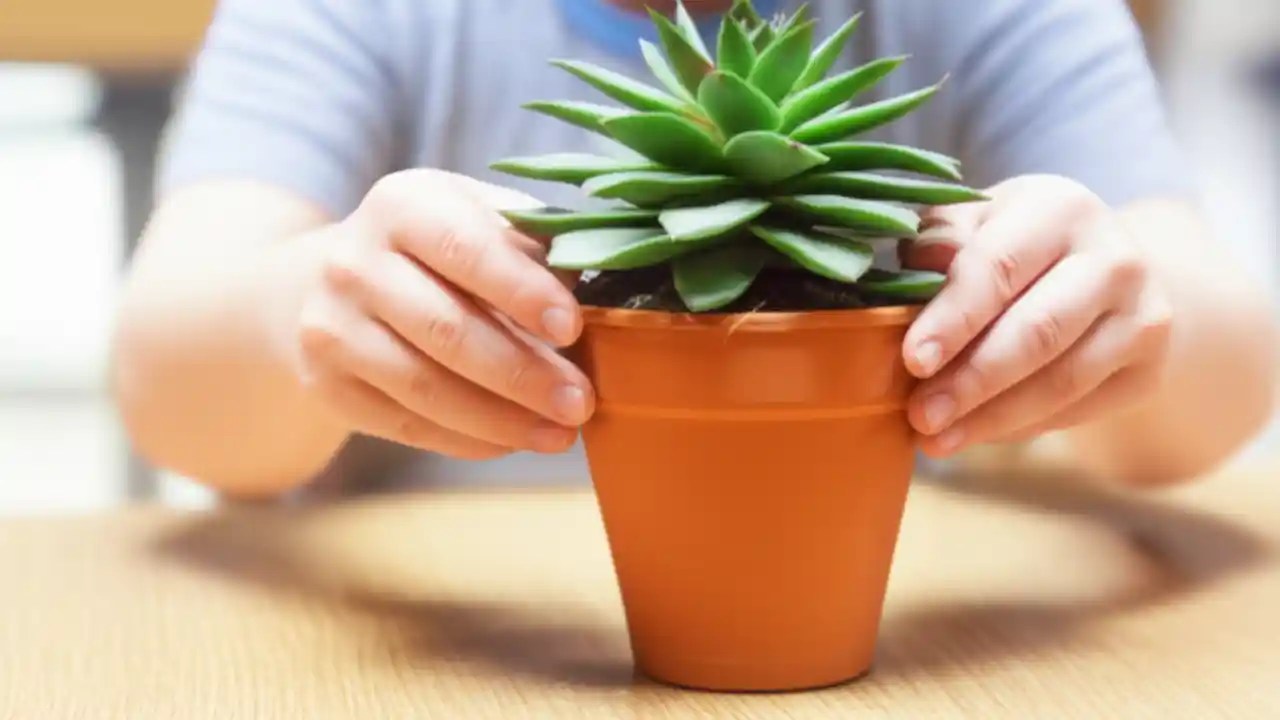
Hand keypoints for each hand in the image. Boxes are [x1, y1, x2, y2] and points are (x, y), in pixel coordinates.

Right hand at [292, 169, 593, 459]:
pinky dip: (467, 439)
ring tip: (560, 435)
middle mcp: (353, 262)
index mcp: (401, 206)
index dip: (522, 291)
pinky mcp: (327, 385)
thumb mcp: (472, 216)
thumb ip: (526, 240)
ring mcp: (330, 327)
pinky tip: (513, 440)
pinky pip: (406, 424)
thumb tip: (592, 284)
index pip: (466, 249)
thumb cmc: (432, 246)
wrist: (323, 283)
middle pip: (447, 330)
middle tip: (582, 402)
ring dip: (502, 420)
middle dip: (523, 373)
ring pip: (425, 387)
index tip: (573, 328)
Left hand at [900, 175, 1172, 456]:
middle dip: (972, 381)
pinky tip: (977, 434)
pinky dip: (1021, 427)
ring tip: (936, 440)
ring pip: (1062, 380)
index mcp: (1062, 209)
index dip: (955, 318)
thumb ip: (940, 242)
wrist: (1099, 272)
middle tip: (919, 416)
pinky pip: (1078, 409)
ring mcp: (1144, 315)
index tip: (912, 361)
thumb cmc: (1010, 245)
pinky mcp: (1148, 369)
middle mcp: (1116, 257)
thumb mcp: (972, 225)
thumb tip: (919, 269)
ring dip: (992, 418)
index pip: (1001, 266)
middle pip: (1038, 331)